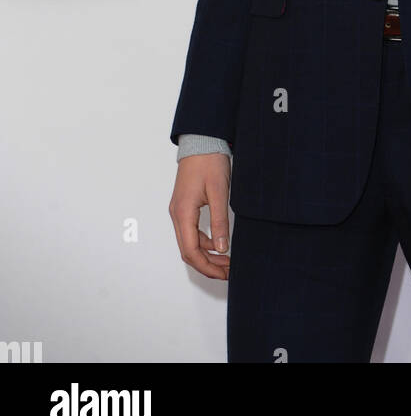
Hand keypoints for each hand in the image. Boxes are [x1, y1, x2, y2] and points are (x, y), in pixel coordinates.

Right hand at [168, 153, 231, 280]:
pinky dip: (205, 241)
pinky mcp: (185, 206)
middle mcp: (177, 214)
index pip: (191, 251)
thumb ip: (220, 222)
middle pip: (188, 250)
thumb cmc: (209, 162)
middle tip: (228, 271)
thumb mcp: (219, 193)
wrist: (201, 141)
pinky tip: (219, 241)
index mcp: (183, 213)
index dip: (207, 267)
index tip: (224, 273)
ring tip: (227, 259)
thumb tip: (223, 248)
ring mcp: (180, 211)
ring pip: (189, 242)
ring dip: (207, 253)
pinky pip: (191, 231)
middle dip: (207, 264)